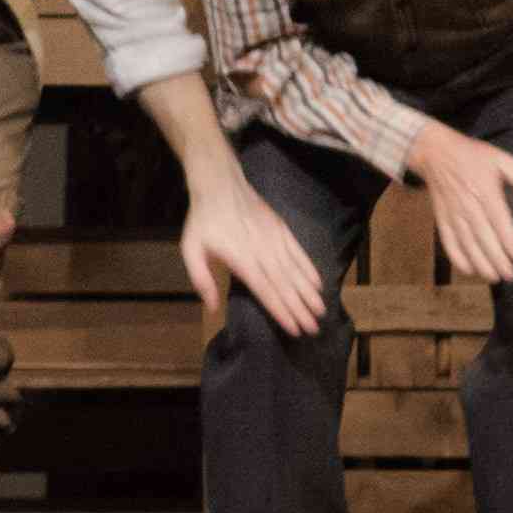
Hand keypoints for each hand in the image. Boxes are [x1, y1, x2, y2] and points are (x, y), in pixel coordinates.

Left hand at [182, 178, 329, 338]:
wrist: (220, 184)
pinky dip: (309, 268)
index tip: (294, 328)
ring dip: (309, 292)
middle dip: (300, 308)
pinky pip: (298, 252)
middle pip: (285, 285)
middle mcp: (262, 251)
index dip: (281, 311)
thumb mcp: (191, 249)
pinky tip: (318, 283)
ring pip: (295, 270)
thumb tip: (212, 308)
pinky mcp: (281, 229)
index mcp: (241, 260)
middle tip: (314, 328)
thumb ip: (201, 279)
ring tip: (321, 310)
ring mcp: (274, 239)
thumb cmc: (204, 220)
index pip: (266, 291)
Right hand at [408, 124, 512, 284]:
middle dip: (498, 260)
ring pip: (467, 244)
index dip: (509, 242)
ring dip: (480, 263)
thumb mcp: (503, 159)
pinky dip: (457, 258)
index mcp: (486, 191)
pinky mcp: (442, 219)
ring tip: (494, 277)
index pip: (500, 222)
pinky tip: (468, 270)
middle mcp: (469, 205)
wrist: (437, 152)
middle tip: (510, 276)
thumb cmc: (474, 156)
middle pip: (484, 238)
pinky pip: (449, 242)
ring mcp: (453, 214)